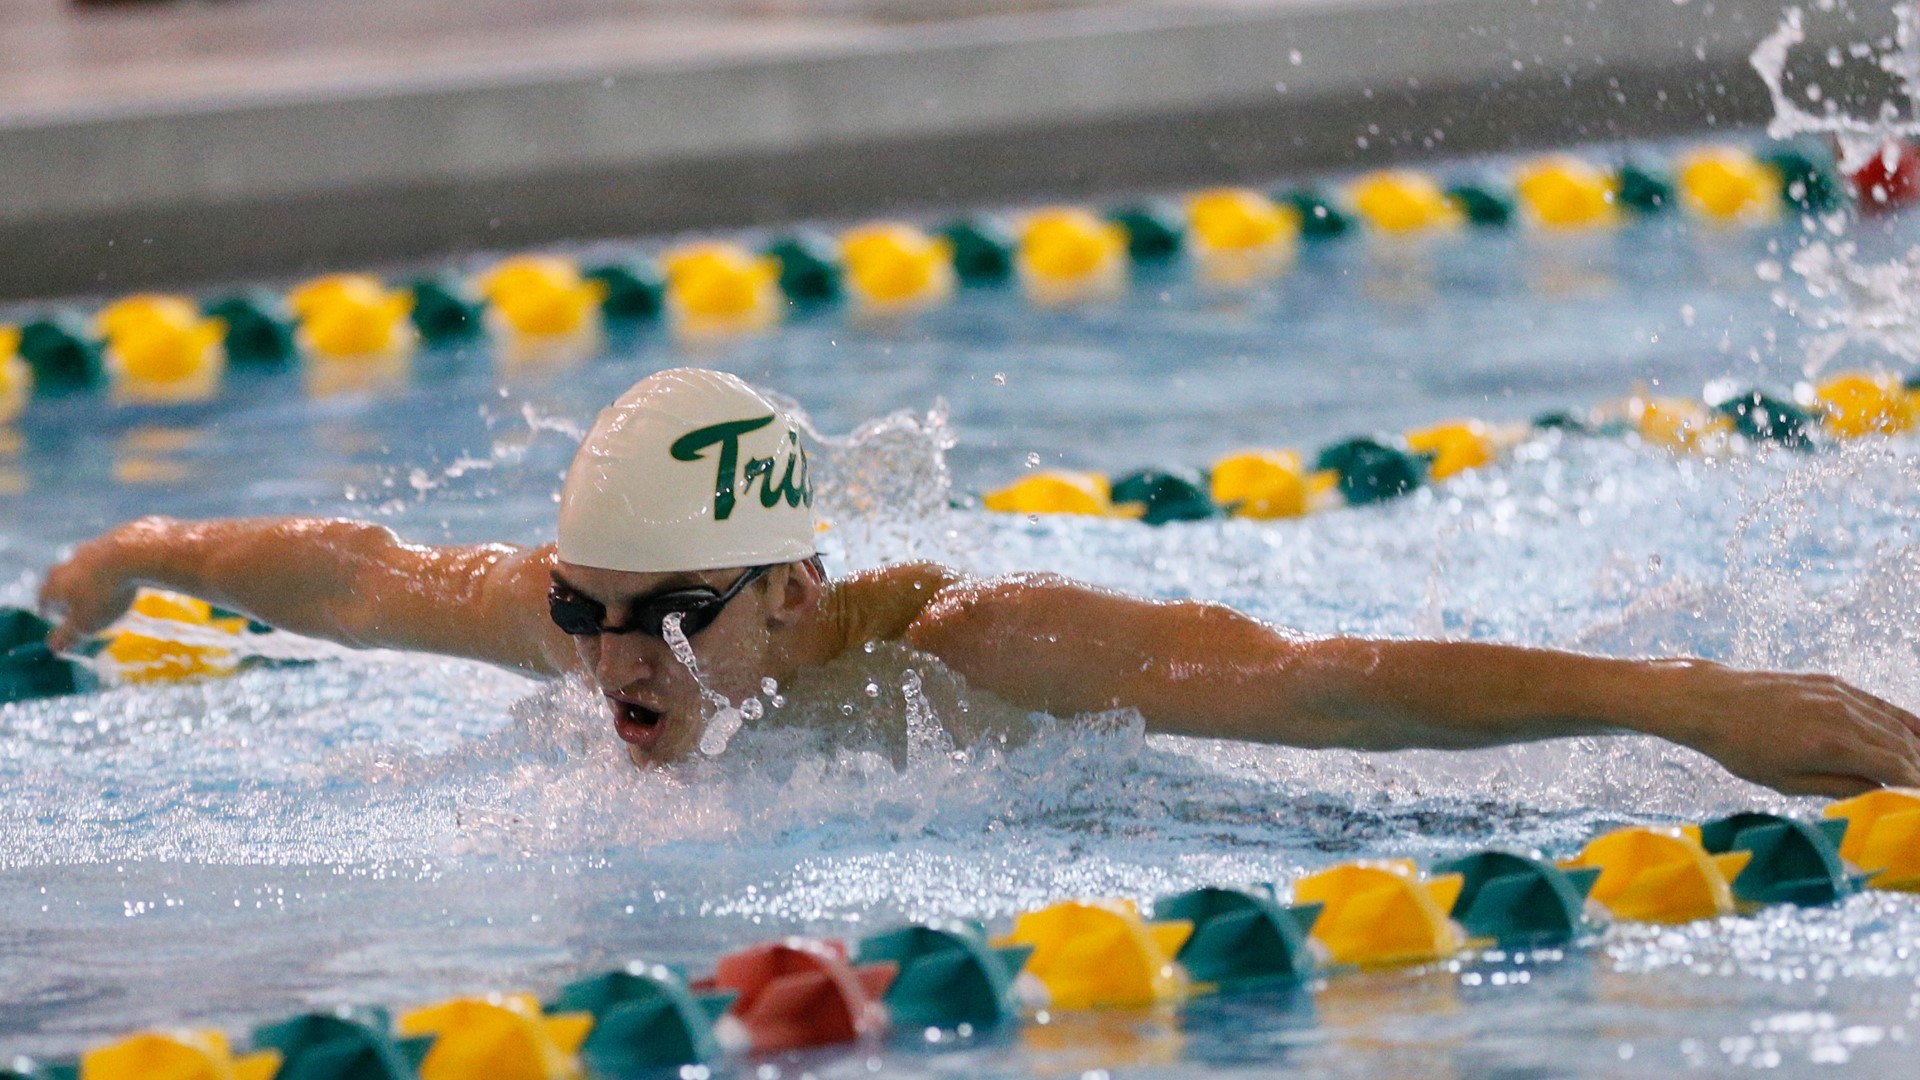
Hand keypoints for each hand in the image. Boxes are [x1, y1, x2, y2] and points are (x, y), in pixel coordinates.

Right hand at [37, 516, 172, 652]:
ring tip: (98, 591)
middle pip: (59, 580)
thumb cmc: (105, 594)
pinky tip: (120, 574)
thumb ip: (67, 636)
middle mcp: (65, 564)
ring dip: (86, 579)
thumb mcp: (86, 624)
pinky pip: (104, 559)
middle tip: (73, 604)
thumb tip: (52, 648)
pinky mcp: (110, 540)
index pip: (44, 599)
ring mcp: (87, 549)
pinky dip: (107, 568)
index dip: (48, 610)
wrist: (133, 552)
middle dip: (65, 593)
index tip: (50, 615)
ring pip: (81, 568)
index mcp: (54, 584)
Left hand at [1654, 661, 1919, 796]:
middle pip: (1900, 745)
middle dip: (1916, 768)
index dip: (1914, 786)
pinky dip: (1902, 719)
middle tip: (1917, 791)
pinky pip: (1877, 703)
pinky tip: (1918, 734)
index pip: (1895, 768)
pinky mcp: (1831, 683)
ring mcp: (1838, 694)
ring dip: (1914, 747)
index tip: (1917, 803)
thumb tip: (1882, 793)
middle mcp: (1841, 715)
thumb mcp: (1787, 782)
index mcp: (1832, 745)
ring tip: (1917, 768)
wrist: (1712, 702)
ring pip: (1893, 723)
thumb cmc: (1742, 749)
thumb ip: (1840, 786)